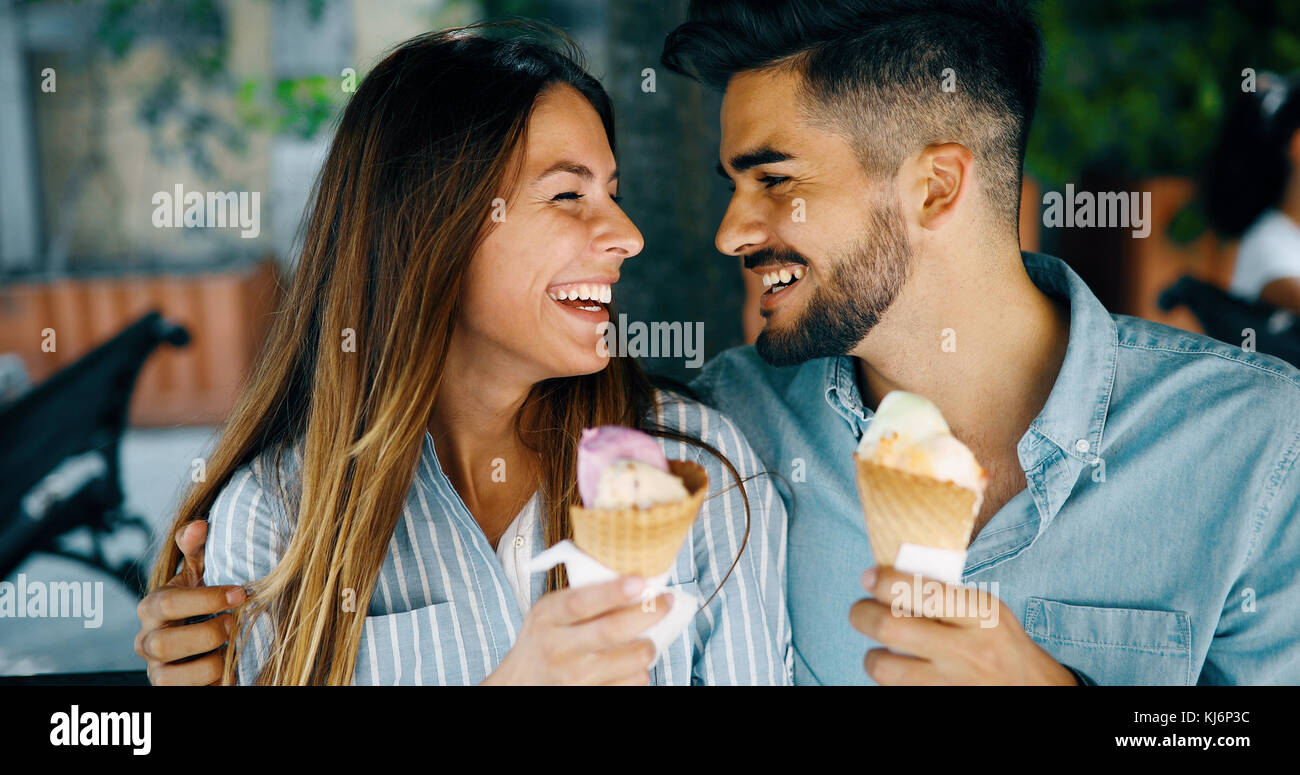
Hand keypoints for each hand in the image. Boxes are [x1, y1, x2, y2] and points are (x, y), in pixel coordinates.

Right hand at [134, 520, 246, 684]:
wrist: (204, 637)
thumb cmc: (203, 598)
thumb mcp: (200, 573)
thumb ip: (197, 549)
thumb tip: (200, 524)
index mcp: (151, 607)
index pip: (167, 603)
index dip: (206, 598)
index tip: (241, 593)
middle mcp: (147, 640)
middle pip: (163, 643)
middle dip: (205, 634)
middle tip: (235, 625)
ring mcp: (156, 669)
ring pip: (169, 675)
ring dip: (209, 664)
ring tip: (233, 652)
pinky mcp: (169, 690)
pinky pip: (183, 693)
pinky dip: (211, 684)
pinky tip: (232, 672)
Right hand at [483, 577, 671, 685]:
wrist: (522, 683)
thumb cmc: (544, 639)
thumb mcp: (550, 612)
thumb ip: (581, 596)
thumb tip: (634, 579)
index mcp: (548, 618)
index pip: (580, 603)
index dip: (613, 592)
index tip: (640, 581)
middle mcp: (559, 649)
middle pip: (611, 631)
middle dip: (647, 614)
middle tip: (665, 601)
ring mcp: (575, 678)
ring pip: (632, 660)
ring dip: (648, 645)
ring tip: (646, 637)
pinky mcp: (590, 695)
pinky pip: (634, 682)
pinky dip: (641, 669)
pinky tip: (631, 661)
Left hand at [848, 566, 1076, 684]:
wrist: (1031, 689)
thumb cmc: (1000, 642)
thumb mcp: (985, 610)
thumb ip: (944, 594)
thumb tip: (888, 577)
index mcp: (979, 615)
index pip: (924, 592)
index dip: (885, 582)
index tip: (868, 577)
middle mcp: (966, 651)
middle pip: (892, 628)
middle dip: (863, 614)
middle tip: (860, 611)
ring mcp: (953, 684)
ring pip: (886, 669)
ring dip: (872, 657)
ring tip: (879, 650)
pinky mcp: (940, 700)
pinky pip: (897, 691)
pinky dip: (890, 680)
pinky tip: (898, 671)